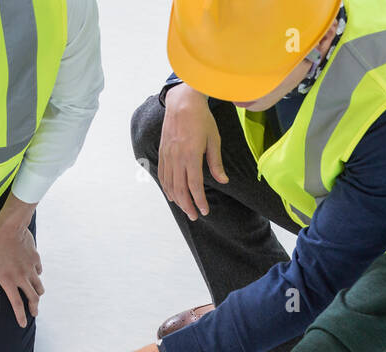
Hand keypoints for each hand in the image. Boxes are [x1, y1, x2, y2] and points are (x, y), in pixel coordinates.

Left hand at [0, 197, 41, 327]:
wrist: (8, 227)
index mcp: (9, 281)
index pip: (17, 304)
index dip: (20, 316)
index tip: (23, 324)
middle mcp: (22, 277)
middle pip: (33, 297)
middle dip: (34, 307)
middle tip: (34, 313)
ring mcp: (30, 267)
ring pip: (39, 285)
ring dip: (38, 292)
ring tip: (37, 295)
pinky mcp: (35, 258)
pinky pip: (39, 269)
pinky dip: (37, 274)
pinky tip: (35, 273)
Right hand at [158, 83, 227, 220]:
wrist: (182, 102)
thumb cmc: (202, 119)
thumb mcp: (214, 140)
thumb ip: (216, 163)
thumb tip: (223, 181)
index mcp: (191, 155)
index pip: (195, 185)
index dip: (199, 201)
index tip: (204, 211)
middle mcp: (177, 157)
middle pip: (180, 189)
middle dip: (188, 205)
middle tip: (195, 216)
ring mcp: (168, 155)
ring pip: (170, 184)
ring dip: (177, 200)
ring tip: (186, 209)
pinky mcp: (162, 152)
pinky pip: (163, 175)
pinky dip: (167, 188)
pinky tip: (172, 196)